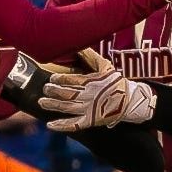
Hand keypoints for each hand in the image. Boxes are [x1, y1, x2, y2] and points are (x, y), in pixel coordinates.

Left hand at [38, 48, 155, 131]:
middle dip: (54, 91)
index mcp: (92, 82)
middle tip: (45, 88)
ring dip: (53, 105)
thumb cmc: (115, 82)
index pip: (73, 80)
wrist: (129, 101)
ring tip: (42, 102)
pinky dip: (62, 126)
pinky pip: (74, 125)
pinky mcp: (90, 121)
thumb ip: (91, 57)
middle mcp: (89, 96)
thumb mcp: (105, 66)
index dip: (60, 79)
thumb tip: (79, 46)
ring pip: (67, 108)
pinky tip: (50, 124)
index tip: (52, 78)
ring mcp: (89, 110)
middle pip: (68, 94)